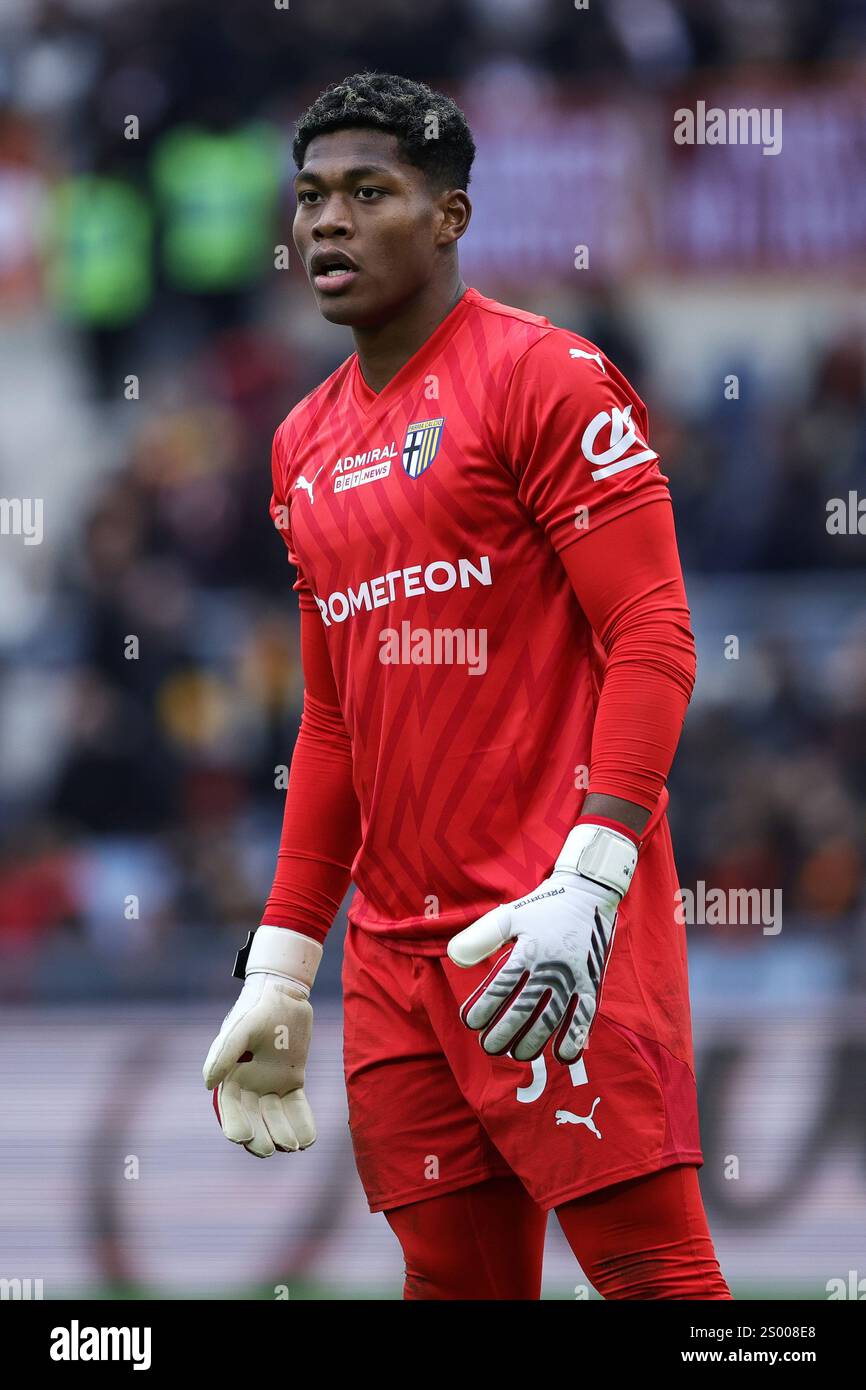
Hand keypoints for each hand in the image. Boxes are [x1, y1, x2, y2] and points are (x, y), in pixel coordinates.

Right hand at [203, 925, 321, 1157]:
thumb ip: (225, 1053)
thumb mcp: (242, 1028)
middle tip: (269, 1150)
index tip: (242, 1138)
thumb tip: (208, 1083)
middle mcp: (250, 1084)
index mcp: (231, 1074)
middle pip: (254, 1118)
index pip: (231, 1107)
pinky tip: (309, 1139)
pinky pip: (296, 1106)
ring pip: (276, 1116)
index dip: (235, 1124)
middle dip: (261, 1136)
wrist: (284, 992)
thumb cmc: (258, 1007)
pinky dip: (302, 1122)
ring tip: (293, 1147)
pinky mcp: (292, 1079)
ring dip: (282, 1133)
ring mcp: (271, 1083)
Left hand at [447, 824, 636, 1064]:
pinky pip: (585, 1016)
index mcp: (528, 951)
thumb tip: (454, 957)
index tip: (470, 1022)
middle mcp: (551, 967)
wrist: (587, 895)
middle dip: (504, 1032)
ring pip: (552, 1018)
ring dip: (534, 1040)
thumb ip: (480, 937)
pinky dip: (574, 1037)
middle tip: (489, 1047)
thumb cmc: (542, 907)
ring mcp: (573, 978)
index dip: (484, 1007)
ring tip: (518, 1054)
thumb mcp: (508, 916)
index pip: (501, 986)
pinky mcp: (591, 983)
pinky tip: (562, 1055)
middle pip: (524, 1009)